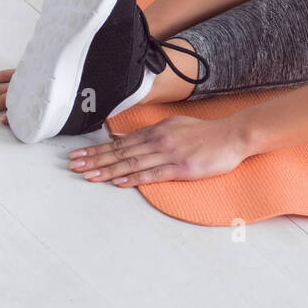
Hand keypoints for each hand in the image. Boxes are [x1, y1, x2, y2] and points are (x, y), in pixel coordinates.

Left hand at [68, 116, 248, 187]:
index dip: (98, 150)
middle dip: (95, 159)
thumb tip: (121, 138)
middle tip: (74, 165)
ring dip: (108, 170)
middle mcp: (160, 141)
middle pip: (121, 152)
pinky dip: (134, 178)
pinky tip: (119, 182)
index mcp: (157, 131)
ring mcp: (170, 154)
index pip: (120, 143)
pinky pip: (153, 173)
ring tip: (89, 176)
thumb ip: (147, 134)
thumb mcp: (174, 126)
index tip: (79, 155)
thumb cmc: (205, 133)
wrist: (233, 136)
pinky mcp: (182, 167)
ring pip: (133, 163)